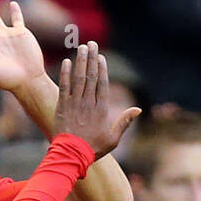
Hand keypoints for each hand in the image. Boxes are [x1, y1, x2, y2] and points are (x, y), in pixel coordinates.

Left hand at [53, 42, 140, 159]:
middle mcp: (88, 103)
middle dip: (92, 58)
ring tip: (82, 48)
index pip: (102, 83)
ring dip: (80, 61)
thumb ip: (125, 122)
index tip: (101, 56)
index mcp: (101, 109)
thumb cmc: (93, 149)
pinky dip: (65, 73)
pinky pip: (64, 86)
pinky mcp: (62, 106)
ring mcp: (74, 104)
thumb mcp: (113, 139)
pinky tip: (67, 62)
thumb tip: (138, 110)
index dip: (102, 68)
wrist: (71, 156)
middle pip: (91, 76)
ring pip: (79, 78)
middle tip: (92, 44)